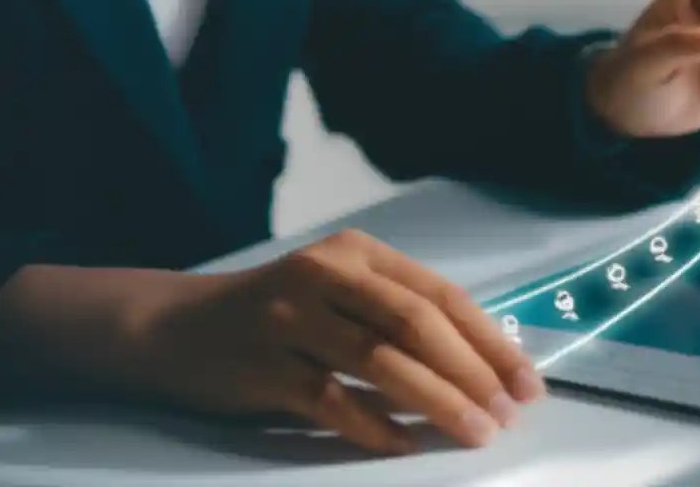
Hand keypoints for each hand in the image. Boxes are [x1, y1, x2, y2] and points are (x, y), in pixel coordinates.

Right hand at [0, 231, 544, 453]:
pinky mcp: (261, 362)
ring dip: (437, 400)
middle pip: (416, 323)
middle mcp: (326, 275)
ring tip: (474, 432)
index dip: (489, 340)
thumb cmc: (277, 316)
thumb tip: (483, 367)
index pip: (440, 295)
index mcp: (358, 253)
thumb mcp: (340, 296)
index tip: (527, 382)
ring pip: (379, 360)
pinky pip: (328, 398)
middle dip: (472, 371)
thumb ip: (399, 318)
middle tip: (508, 414)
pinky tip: (404, 445)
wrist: (172, 326)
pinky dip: (372, 424)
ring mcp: (290, 317)